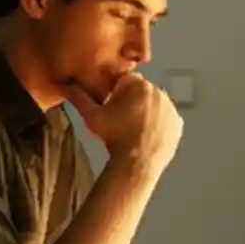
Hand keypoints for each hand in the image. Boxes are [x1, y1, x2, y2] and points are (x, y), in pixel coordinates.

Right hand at [65, 72, 183, 171]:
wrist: (137, 163)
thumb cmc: (114, 137)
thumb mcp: (92, 117)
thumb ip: (79, 97)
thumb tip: (66, 85)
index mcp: (138, 85)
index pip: (125, 80)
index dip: (116, 92)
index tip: (111, 105)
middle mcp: (158, 91)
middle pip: (141, 91)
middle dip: (132, 100)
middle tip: (121, 118)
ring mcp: (170, 108)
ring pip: (155, 104)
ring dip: (146, 111)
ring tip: (133, 128)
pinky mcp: (177, 123)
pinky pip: (166, 119)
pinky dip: (159, 124)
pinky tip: (146, 134)